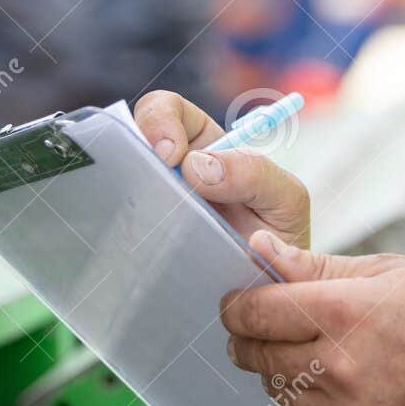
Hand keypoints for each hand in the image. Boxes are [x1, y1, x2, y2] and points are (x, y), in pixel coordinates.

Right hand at [133, 91, 310, 247]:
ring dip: (130, 187)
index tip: (171, 154)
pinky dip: (122, 224)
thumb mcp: (284, 199)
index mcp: (209, 148)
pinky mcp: (142, 238)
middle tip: (158, 177)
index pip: (170, 110)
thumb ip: (254, 172)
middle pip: (133, 137)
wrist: (269, 296)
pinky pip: (119, 223)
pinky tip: (142, 239)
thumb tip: (196, 164)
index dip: (161, 119)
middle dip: (138, 146)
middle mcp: (174, 171)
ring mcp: (154, 203)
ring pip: (121, 180)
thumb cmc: (280, 240)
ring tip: (153, 213)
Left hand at [220, 232, 404, 405]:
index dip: (237, 307)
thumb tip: (265, 252)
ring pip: (286, 397)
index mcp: (343, 312)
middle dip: (250, 342)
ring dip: (287, 375)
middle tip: (258, 332)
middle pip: (259, 359)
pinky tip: (350, 387)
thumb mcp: (393, 271)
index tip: (235, 305)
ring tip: (313, 356)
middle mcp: (339, 367)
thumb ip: (321, 267)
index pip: (256, 313)